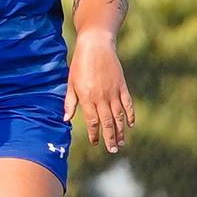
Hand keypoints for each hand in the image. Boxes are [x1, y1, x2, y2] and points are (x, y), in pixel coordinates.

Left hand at [65, 32, 134, 152]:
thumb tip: (65, 119)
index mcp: (87, 97)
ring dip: (121, 130)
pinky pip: (128, 104)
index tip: (95, 143)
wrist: (96, 46)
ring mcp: (114, 92)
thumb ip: (70, 102)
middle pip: (107, 122)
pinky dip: (130, 115)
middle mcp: (102, 97)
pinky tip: (131, 124)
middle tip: (113, 150)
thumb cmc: (79, 65)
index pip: (92, 121)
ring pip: (119, 116)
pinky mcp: (122, 86)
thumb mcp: (71, 83)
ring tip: (122, 142)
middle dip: (110, 137)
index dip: (94, 134)